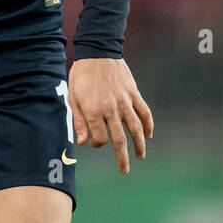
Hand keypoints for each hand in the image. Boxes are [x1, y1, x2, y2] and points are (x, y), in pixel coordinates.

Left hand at [68, 57, 152, 173]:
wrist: (98, 52)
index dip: (97, 144)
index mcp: (94, 111)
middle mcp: (111, 109)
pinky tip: (149, 135)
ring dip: (139, 145)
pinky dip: (148, 125)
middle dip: (122, 157)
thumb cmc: (82, 76)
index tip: (94, 142)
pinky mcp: (133, 94)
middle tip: (124, 170)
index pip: (99, 138)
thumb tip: (82, 142)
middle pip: (119, 139)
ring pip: (135, 128)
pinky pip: (144, 112)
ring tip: (140, 157)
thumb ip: (79, 121)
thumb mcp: (73, 98)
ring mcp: (124, 101)